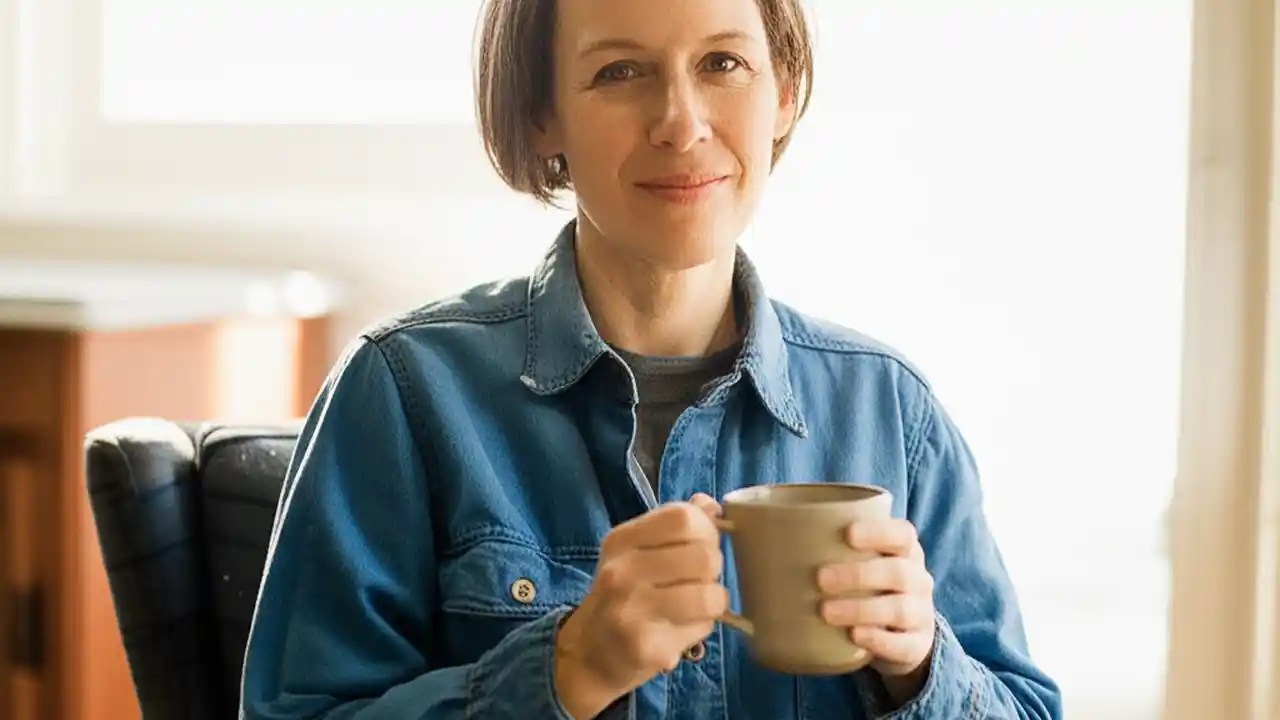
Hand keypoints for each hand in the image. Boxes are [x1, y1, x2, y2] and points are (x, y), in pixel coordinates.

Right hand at [554, 499, 727, 718]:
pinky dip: (700, 628)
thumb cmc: (624, 594)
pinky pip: (703, 628)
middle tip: (695, 580)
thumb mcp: (637, 551)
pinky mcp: (647, 648)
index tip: (700, 544)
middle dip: (712, 569)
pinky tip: (678, 630)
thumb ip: (674, 525)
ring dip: (712, 602)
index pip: (683, 518)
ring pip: (711, 595)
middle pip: (704, 556)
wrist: (589, 653)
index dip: (706, 530)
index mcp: (621, 541)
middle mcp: (621, 573)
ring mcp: (632, 612)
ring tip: (692, 606)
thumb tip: (711, 506)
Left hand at [817, 518, 935, 704]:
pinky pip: (902, 644)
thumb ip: (823, 547)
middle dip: (858, 574)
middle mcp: (918, 579)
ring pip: (900, 608)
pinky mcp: (915, 646)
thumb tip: (748, 526)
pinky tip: (854, 637)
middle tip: (820, 579)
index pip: (902, 533)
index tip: (847, 533)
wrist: (901, 635)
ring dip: (862, 609)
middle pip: (897, 571)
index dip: (878, 531)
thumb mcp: (858, 563)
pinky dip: (878, 640)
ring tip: (826, 612)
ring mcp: (920, 614)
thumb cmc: (868, 588)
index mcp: (904, 551)